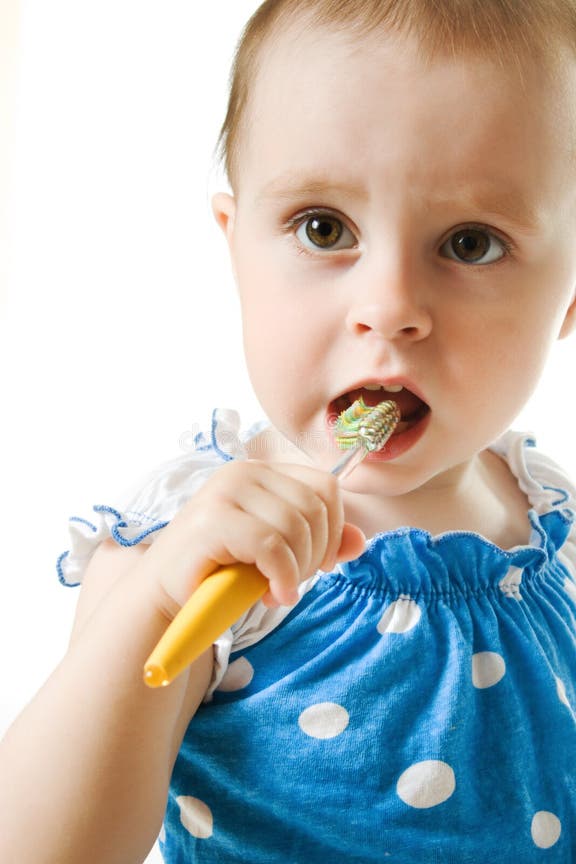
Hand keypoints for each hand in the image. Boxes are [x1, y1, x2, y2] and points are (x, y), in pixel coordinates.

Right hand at [147, 460, 365, 610]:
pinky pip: (272, 546)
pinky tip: (275, 595)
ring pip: (296, 526)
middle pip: (315, 506)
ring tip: (278, 591)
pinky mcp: (213, 521)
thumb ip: (317, 543)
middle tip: (294, 583)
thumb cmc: (221, 573)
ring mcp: (225, 493)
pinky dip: (283, 577)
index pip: (324, 485)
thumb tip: (359, 541)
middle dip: (316, 553)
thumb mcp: (277, 554)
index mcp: (261, 473)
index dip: (334, 527)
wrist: (165, 597)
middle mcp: (243, 473)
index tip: (320, 564)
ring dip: (298, 570)